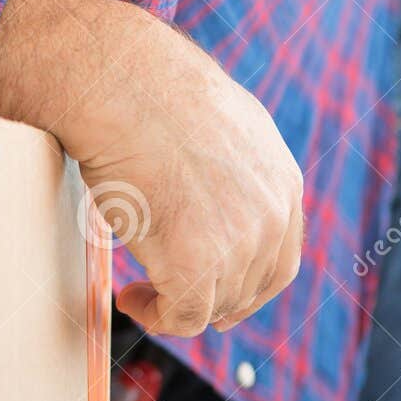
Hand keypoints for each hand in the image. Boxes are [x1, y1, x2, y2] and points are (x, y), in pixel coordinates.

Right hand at [0, 0, 303, 335]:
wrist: (119, 83)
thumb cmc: (150, 90)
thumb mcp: (222, 120)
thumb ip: (234, 164)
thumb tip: (213, 189)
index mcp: (282, 180)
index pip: (279, 258)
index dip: (245, 283)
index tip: (214, 291)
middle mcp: (271, 214)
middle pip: (247, 287)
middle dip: (209, 296)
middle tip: (167, 292)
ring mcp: (238, 242)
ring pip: (213, 303)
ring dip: (176, 304)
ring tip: (140, 288)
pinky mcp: (196, 266)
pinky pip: (182, 318)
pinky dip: (156, 316)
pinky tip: (129, 296)